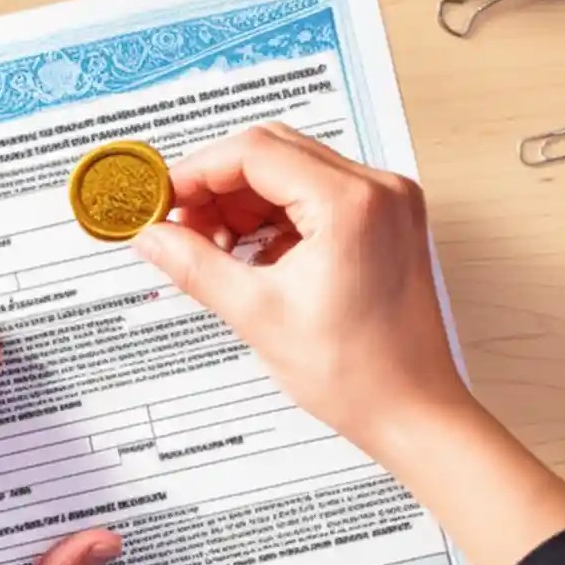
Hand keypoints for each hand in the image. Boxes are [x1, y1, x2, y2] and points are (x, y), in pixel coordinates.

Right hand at [133, 125, 564, 564]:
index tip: (164, 199)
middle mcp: (378, 189)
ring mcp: (386, 203)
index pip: (255, 152)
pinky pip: (315, 196)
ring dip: (245, 202)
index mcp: (352, 203)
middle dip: (219, 186)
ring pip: (292, 172)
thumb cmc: (358, 374)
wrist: (413, 412)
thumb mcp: (258, 315)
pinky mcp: (385, 221)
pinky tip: (250, 255)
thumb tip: (151, 236)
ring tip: (213, 248)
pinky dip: (275, 217)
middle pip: (274, 152)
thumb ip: (195, 265)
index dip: (198, 172)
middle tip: (180, 224)